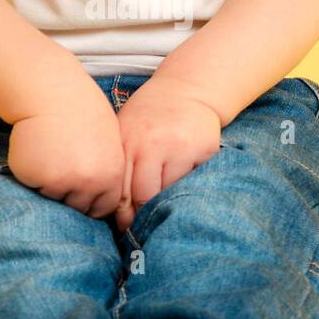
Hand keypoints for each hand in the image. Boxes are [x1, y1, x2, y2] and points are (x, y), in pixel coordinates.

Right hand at [7, 101, 125, 217]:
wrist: (51, 93)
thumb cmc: (81, 112)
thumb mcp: (109, 142)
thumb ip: (108, 172)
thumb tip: (104, 199)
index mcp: (111, 175)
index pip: (103, 208)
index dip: (91, 203)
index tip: (81, 191)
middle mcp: (89, 182)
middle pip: (78, 208)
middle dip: (69, 194)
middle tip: (63, 167)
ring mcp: (62, 181)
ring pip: (54, 199)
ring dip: (50, 186)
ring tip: (51, 156)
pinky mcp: (37, 177)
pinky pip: (34, 187)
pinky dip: (32, 176)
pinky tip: (38, 153)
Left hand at [113, 76, 222, 231]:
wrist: (187, 89)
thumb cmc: (150, 117)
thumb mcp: (125, 132)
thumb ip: (120, 166)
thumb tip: (115, 212)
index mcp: (126, 141)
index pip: (120, 190)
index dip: (122, 216)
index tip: (124, 229)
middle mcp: (150, 143)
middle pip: (143, 196)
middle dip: (143, 217)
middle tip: (143, 228)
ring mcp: (178, 146)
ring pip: (169, 192)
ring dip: (166, 205)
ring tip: (163, 209)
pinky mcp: (203, 149)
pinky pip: (192, 182)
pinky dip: (187, 189)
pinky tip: (184, 184)